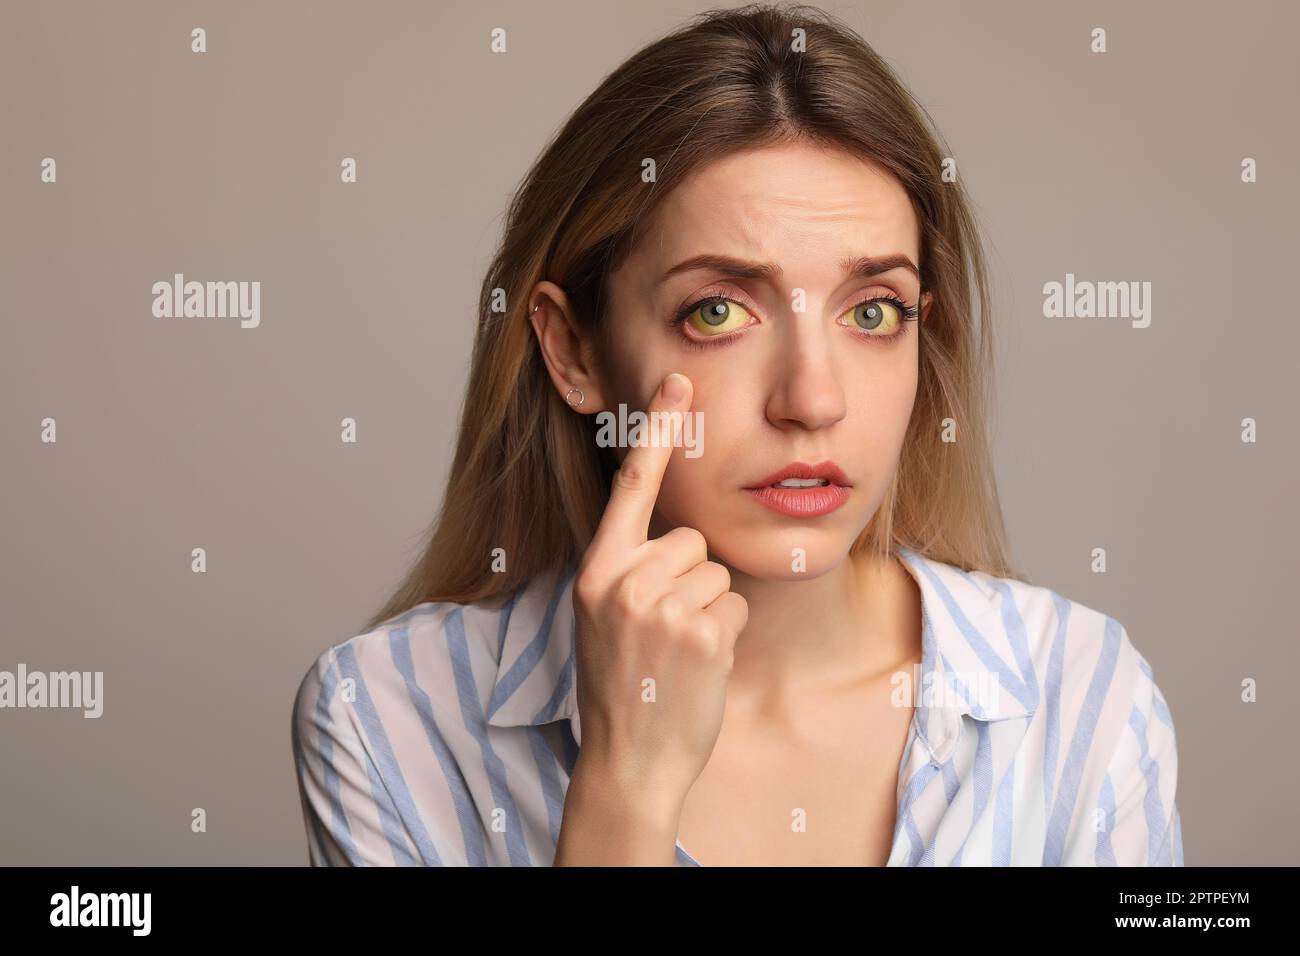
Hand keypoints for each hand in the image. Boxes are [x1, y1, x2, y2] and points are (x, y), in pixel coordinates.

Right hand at [569, 371, 747, 809]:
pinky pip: (737, 606)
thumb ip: (631, 569)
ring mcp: (662, 607)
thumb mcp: (603, 617)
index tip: (678, 381)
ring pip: (718, 573)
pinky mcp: (702, 633)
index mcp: (595, 570)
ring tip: (678, 652)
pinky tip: (699, 667)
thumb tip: (681, 536)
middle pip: (691, 539)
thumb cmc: (622, 685)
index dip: (657, 430)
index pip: (630, 486)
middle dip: (691, 578)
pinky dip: (727, 635)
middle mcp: (623, 581)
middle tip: (664, 632)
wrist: (630, 759)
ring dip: (710, 610)